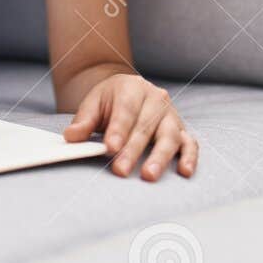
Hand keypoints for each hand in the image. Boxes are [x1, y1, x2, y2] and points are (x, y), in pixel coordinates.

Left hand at [62, 73, 197, 180]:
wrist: (127, 93)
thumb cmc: (110, 102)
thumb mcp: (93, 104)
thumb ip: (83, 121)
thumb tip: (72, 137)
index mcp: (132, 88)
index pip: (126, 109)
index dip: (119, 129)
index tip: (110, 147)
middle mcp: (156, 99)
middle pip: (146, 126)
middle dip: (133, 150)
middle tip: (120, 170)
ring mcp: (171, 114)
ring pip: (169, 135)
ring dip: (160, 156)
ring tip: (149, 175)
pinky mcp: (180, 130)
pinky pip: (190, 143)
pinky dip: (189, 157)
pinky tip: (184, 172)